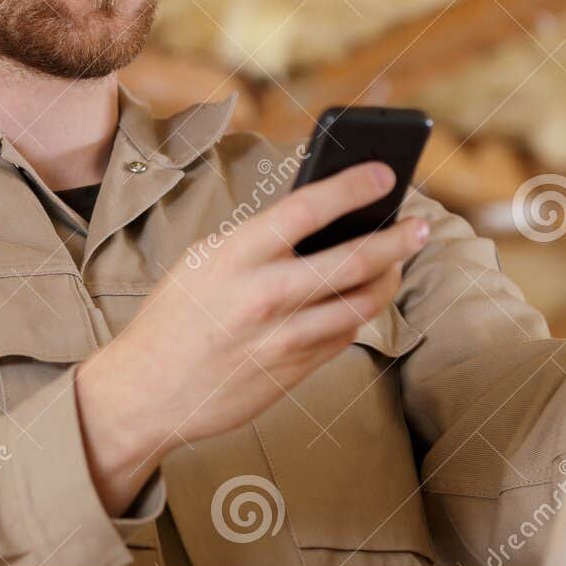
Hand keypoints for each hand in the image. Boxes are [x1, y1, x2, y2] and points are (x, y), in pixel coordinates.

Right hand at [73, 161, 428, 514]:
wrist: (147, 391)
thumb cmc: (174, 318)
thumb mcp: (204, 261)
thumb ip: (256, 242)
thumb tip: (314, 220)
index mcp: (235, 256)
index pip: (305, 209)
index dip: (351, 187)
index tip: (384, 174)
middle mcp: (264, 295)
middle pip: (352, 261)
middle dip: (396, 241)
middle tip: (418, 227)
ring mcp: (282, 338)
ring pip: (361, 305)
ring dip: (388, 281)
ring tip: (397, 264)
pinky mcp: (293, 372)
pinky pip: (343, 337)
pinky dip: (357, 314)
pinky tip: (360, 300)